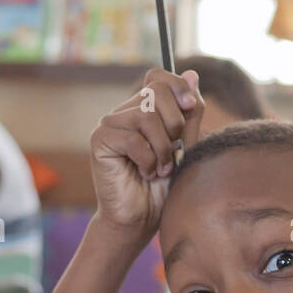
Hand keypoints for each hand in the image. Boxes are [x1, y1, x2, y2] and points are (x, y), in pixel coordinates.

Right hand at [89, 68, 202, 244]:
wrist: (141, 219)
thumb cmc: (163, 186)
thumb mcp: (186, 145)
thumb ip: (190, 114)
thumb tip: (193, 73)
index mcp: (143, 109)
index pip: (158, 76)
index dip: (178, 86)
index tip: (191, 107)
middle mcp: (124, 112)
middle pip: (156, 91)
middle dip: (175, 123)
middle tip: (172, 152)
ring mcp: (109, 125)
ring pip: (146, 115)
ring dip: (163, 147)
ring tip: (161, 168)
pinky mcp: (100, 140)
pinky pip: (133, 139)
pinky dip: (148, 160)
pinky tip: (145, 173)